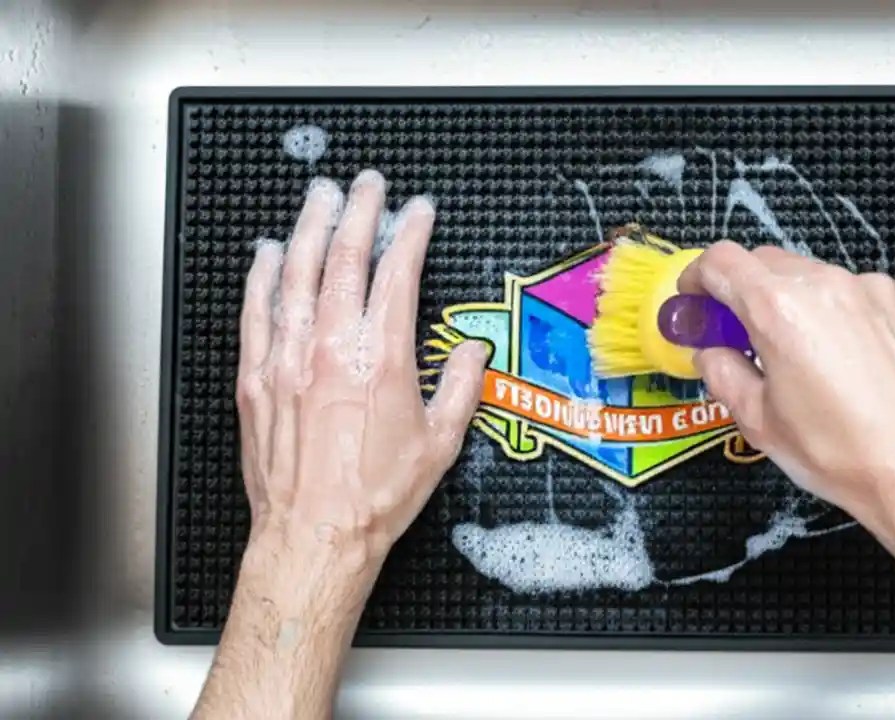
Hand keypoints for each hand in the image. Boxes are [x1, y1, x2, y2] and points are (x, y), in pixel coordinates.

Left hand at [236, 169, 486, 569]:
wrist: (316, 535)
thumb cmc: (377, 497)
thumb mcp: (442, 443)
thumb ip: (460, 387)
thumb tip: (473, 354)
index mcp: (382, 359)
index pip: (397, 274)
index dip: (410, 234)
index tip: (418, 211)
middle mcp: (331, 348)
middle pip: (345, 259)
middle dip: (359, 212)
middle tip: (368, 184)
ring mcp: (288, 360)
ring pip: (297, 275)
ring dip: (310, 228)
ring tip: (320, 196)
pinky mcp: (257, 379)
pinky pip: (257, 312)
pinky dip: (263, 277)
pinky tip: (268, 254)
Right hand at [678, 241, 894, 543]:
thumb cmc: (845, 455)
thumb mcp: (762, 424)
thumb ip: (724, 375)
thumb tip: (710, 353)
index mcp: (780, 310)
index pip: (723, 261)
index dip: (698, 277)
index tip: (696, 300)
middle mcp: (828, 285)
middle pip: (769, 264)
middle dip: (748, 293)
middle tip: (744, 335)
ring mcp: (875, 288)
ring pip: (818, 280)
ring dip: (800, 306)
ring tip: (811, 360)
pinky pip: (863, 295)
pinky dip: (847, 316)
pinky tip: (858, 363)